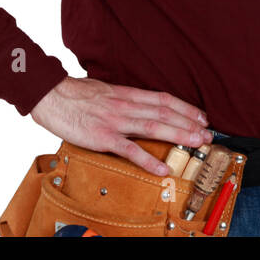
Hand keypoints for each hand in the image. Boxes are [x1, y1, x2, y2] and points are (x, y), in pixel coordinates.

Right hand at [30, 76, 213, 175]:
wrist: (51, 96)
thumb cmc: (76, 94)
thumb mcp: (105, 90)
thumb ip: (124, 98)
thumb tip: (140, 103)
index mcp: (127, 93)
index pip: (163, 99)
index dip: (185, 107)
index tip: (201, 115)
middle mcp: (126, 105)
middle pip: (165, 113)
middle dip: (189, 123)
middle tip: (208, 133)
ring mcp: (116, 121)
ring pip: (154, 127)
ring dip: (179, 135)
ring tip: (197, 143)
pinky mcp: (104, 137)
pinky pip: (130, 150)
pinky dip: (149, 160)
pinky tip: (163, 169)